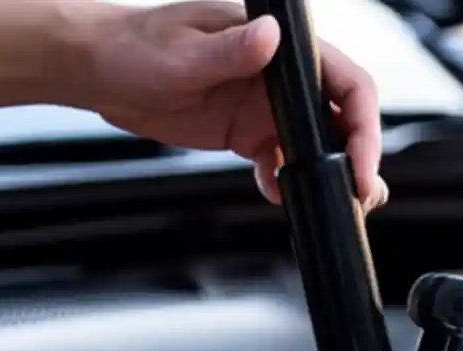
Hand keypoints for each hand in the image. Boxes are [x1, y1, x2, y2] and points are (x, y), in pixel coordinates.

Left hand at [75, 1, 387, 209]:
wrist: (98, 70)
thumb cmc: (134, 45)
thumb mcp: (182, 51)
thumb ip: (231, 48)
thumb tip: (272, 37)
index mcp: (278, 45)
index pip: (345, 83)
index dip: (364, 125)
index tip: (362, 164)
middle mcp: (280, 76)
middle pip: (343, 118)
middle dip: (360, 158)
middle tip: (362, 194)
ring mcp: (267, 107)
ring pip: (320, 144)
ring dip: (333, 174)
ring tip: (340, 202)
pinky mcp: (248, 133)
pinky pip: (282, 163)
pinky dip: (287, 183)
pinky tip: (278, 194)